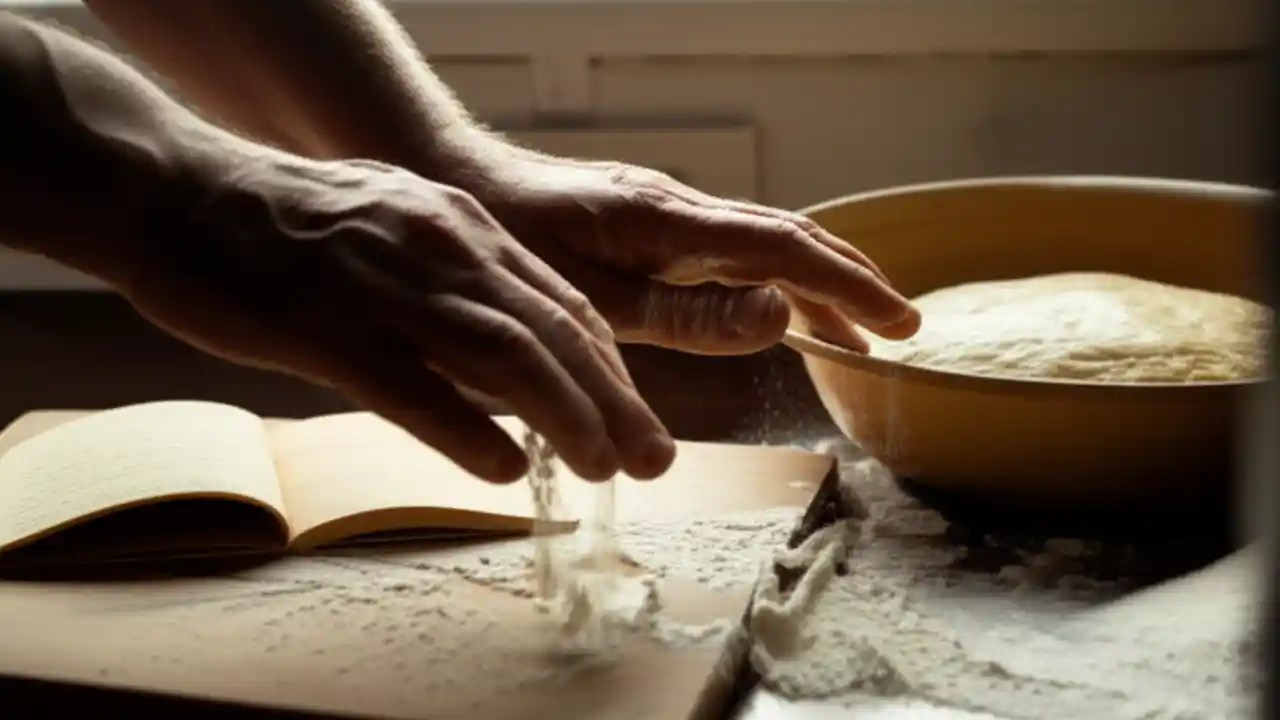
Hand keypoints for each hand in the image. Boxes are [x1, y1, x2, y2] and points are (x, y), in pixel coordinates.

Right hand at [117, 152, 674, 482]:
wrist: (178, 193)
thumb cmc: (285, 224)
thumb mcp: (396, 226)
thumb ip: (455, 279)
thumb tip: (503, 352)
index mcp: (460, 227)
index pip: (562, 303)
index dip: (609, 367)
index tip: (638, 416)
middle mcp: (441, 247)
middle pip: (553, 329)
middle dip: (614, 399)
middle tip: (654, 459)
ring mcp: (386, 285)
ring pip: (504, 352)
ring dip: (566, 414)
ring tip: (605, 468)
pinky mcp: (325, 328)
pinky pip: (411, 385)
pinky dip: (465, 428)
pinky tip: (505, 467)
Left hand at [463, 151, 920, 353]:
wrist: (460, 184)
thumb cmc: (516, 248)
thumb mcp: (596, 301)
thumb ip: (688, 315)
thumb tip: (781, 316)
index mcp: (672, 223)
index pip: (786, 250)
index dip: (849, 286)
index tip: (898, 322)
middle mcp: (682, 207)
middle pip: (790, 237)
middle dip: (851, 280)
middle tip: (902, 325)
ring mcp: (669, 211)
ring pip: (765, 241)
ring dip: (818, 281)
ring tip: (857, 329)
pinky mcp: (653, 221)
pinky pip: (731, 248)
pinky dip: (772, 278)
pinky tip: (777, 307)